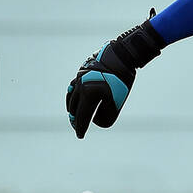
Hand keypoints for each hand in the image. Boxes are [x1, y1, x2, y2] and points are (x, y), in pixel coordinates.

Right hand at [66, 14, 163, 137]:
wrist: (120, 56)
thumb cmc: (121, 81)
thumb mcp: (116, 103)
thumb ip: (107, 116)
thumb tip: (95, 121)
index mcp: (89, 95)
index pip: (83, 116)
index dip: (81, 128)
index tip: (80, 136)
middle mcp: (80, 87)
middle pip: (74, 108)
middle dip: (75, 120)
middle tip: (77, 128)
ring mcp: (79, 79)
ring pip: (71, 97)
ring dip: (72, 108)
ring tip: (73, 116)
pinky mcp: (81, 72)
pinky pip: (73, 87)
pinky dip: (72, 96)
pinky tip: (75, 99)